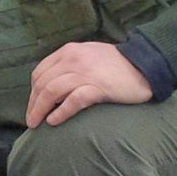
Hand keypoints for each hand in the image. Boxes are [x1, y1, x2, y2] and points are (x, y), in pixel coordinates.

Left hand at [26, 41, 152, 127]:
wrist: (146, 64)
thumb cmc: (117, 64)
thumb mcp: (88, 55)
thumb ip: (70, 64)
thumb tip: (51, 84)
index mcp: (69, 51)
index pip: (40, 72)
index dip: (33, 91)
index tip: (33, 105)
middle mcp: (73, 59)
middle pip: (42, 83)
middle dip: (33, 103)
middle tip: (31, 120)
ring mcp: (85, 73)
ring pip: (52, 92)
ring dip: (40, 110)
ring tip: (37, 124)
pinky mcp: (98, 87)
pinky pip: (72, 101)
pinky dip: (60, 112)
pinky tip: (54, 121)